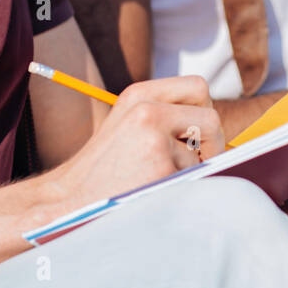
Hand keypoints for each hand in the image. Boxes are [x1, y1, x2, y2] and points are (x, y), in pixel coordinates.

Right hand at [52, 76, 224, 206]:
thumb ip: (167, 115)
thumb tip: (219, 129)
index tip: (196, 132)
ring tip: (155, 179)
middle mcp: (147, 110)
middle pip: (211, 118)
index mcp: (139, 94)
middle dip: (212, 143)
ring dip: (189, 171)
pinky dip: (180, 188)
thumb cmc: (105, 169)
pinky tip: (153, 191)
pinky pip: (194, 178)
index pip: (198, 86)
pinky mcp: (161, 169)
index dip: (205, 110)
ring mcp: (155, 139)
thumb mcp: (129, 124)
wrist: (68, 200)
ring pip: (203, 155)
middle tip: (197, 161)